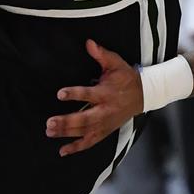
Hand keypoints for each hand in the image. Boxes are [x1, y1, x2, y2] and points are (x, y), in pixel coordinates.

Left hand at [47, 41, 144, 156]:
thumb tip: (88, 43)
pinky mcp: (105, 131)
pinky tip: (63, 151)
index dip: (74, 94)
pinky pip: (90, 142)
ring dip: (67, 133)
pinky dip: (77, 147)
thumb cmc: (126, 78)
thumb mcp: (116, 63)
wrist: (143, 95)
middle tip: (50, 122)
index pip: (88, 94)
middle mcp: (105, 110)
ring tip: (50, 132)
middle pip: (84, 119)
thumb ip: (101, 54)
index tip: (60, 94)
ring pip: (85, 131)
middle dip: (67, 121)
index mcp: (106, 93)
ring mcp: (105, 123)